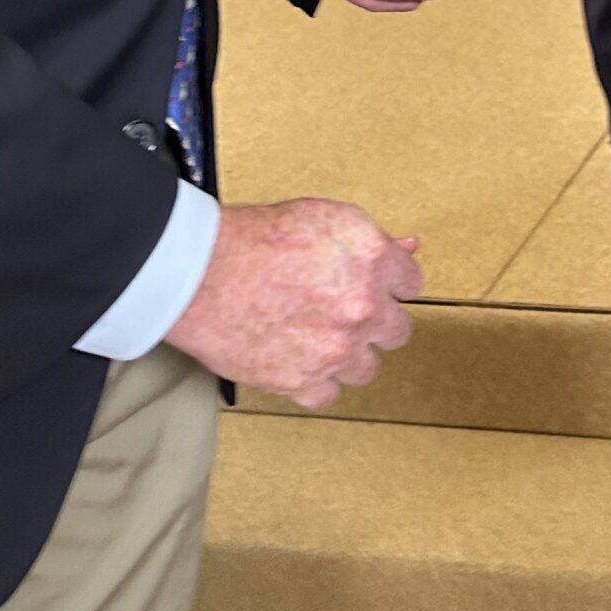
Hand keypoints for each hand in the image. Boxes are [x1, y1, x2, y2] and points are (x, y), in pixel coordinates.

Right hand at [167, 198, 422, 404]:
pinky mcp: (304, 382)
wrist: (200, 274)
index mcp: (372, 259)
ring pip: (365, 367)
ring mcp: (336, 349)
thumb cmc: (254, 237)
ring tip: (313, 336)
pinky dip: (314, 379)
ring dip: (346, 354)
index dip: (388, 284)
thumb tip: (409, 246)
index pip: (411, 284)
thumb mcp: (323, 218)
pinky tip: (296, 357)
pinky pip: (329, 392)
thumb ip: (371, 238)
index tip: (371, 287)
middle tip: (339, 311)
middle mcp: (362, 306)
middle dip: (373, 321)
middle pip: (397, 331)